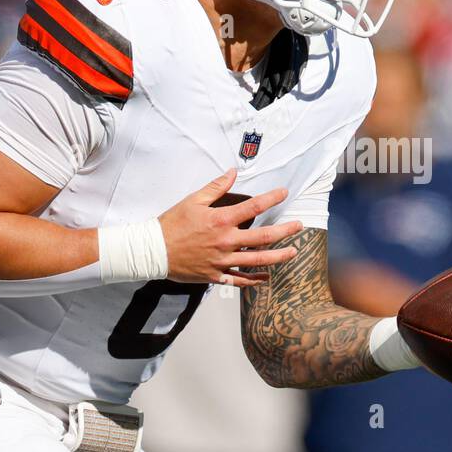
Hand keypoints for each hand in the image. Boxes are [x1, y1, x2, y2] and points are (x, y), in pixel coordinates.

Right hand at [160, 168, 302, 286]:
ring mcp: (222, 260)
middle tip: (299, 226)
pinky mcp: (215, 275)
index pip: (254, 206)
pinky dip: (254, 280)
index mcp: (221, 220)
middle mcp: (226, 241)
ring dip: (278, 257)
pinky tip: (266, 277)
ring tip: (293, 252)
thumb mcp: (193, 200)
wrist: (152, 251)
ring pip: (257, 261)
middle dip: (285, 231)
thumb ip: (216, 187)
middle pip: (264, 237)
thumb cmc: (172, 223)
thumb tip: (233, 172)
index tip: (284, 192)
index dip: (272, 198)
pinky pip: (239, 280)